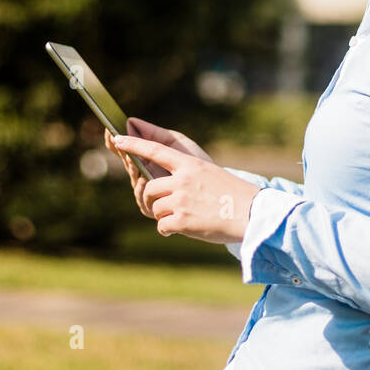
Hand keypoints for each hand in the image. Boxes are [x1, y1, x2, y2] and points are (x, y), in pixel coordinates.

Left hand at [108, 132, 262, 243]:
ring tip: (183, 218)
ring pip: (155, 208)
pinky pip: (162, 226)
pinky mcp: (181, 221)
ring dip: (164, 216)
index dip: (134, 144)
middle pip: (149, 187)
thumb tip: (163, 184)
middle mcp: (182, 180)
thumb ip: (187, 175)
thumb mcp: (210, 174)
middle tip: (170, 207)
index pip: (155, 150)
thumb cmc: (233, 195)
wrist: (252, 214)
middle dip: (155, 199)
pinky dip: (169, 230)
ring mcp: (181, 200)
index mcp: (189, 164)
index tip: (118, 139)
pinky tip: (182, 229)